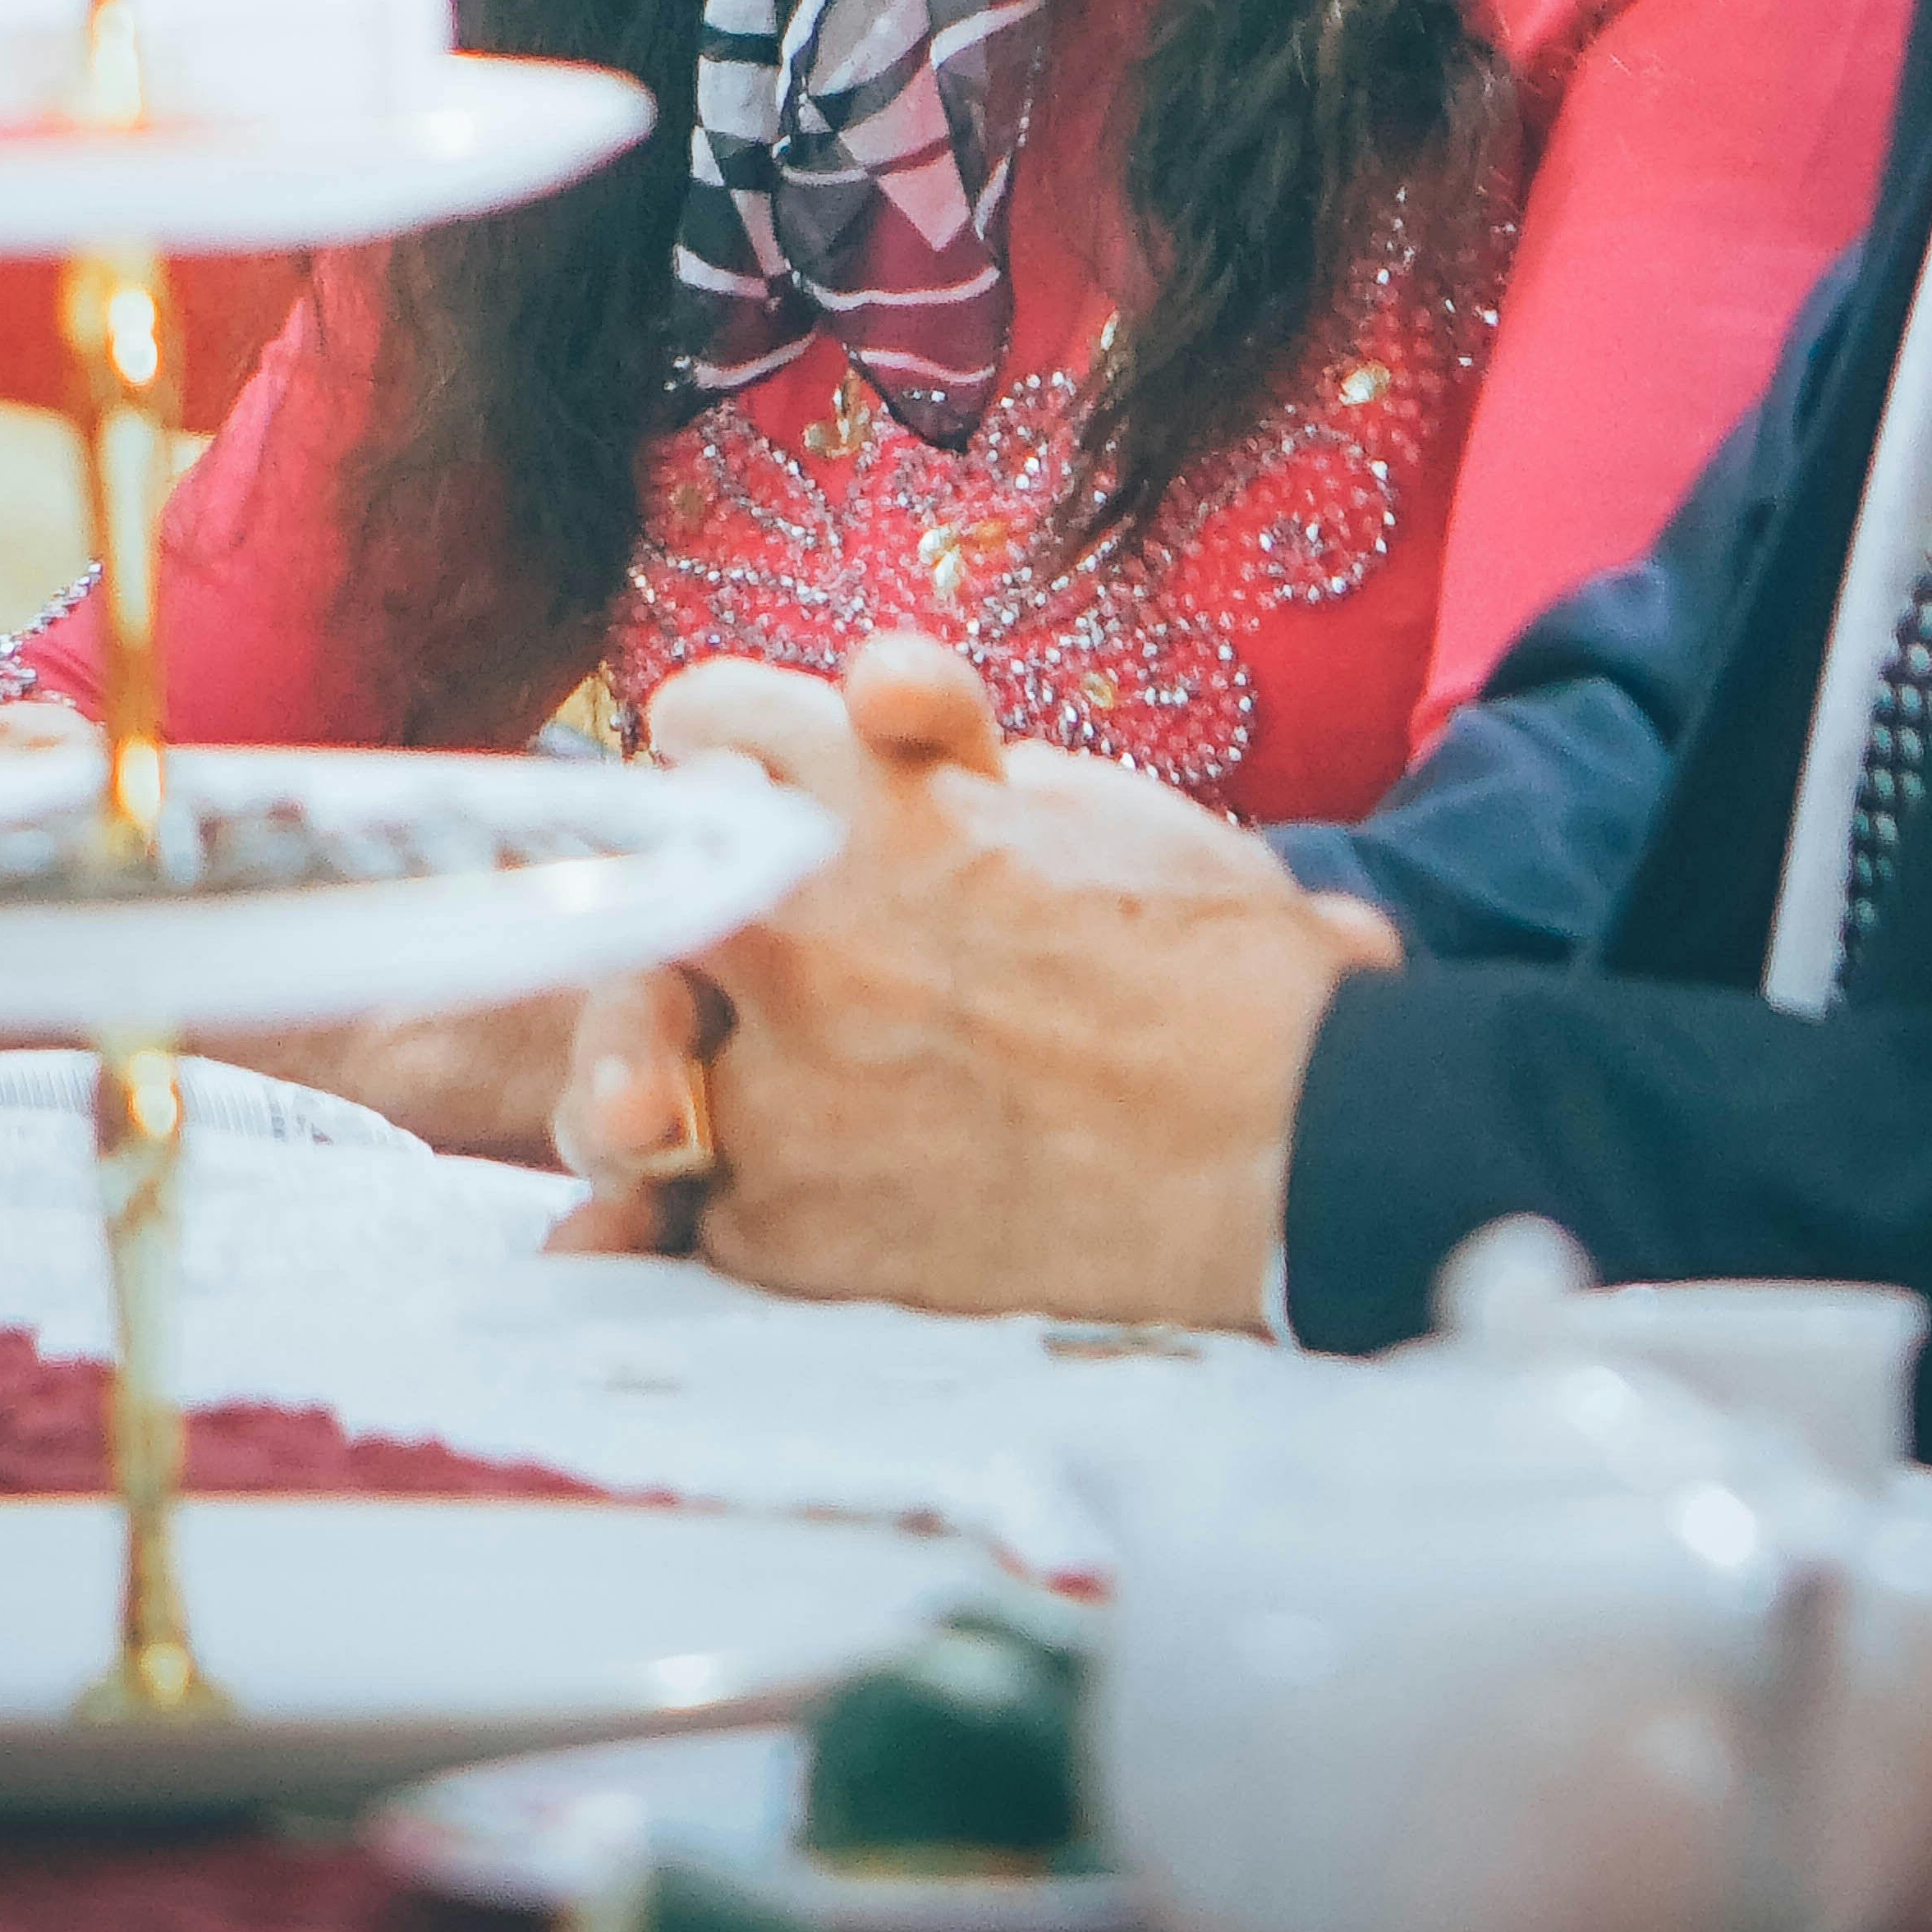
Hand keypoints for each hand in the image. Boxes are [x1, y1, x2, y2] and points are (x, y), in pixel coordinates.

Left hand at [548, 632, 1400, 1325]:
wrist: (1294, 1153)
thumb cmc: (1223, 965)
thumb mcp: (1091, 800)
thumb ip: (950, 752)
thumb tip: (871, 700)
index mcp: (864, 798)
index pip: (711, 725)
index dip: (732, 751)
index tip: (739, 781)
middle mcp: (791, 931)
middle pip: (647, 894)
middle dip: (690, 914)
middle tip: (748, 955)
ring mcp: (778, 1087)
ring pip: (637, 1063)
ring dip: (681, 1072)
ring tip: (752, 1097)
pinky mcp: (787, 1231)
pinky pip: (693, 1207)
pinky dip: (733, 1206)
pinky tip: (802, 1200)